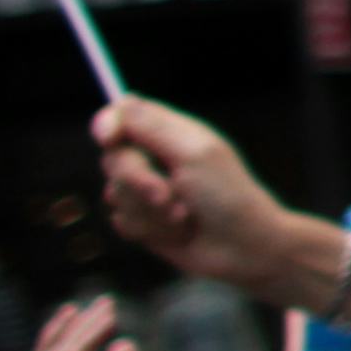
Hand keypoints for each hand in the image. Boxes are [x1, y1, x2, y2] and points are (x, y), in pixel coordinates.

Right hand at [93, 97, 340, 306]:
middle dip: (138, 180)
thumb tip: (121, 102)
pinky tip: (177, 233)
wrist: (242, 249)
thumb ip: (154, 127)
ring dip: (151, 211)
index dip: (109, 124)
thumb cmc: (227, 196)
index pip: (124, 114)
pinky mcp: (144, 221)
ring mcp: (148, 192)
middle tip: (167, 195)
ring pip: (116, 194)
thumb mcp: (194, 153)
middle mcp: (157, 159)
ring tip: (184, 216)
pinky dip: (151, 229)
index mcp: (171, 133)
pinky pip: (122, 222)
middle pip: (113, 157)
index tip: (108, 139)